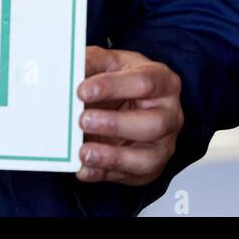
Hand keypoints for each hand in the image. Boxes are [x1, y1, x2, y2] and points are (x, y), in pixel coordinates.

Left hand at [74, 46, 182, 184]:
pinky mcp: (149, 168)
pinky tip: (83, 168)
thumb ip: (91, 62)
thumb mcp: (109, 62)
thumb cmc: (123, 80)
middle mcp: (169, 115)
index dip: (112, 87)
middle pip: (152, 124)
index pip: (143, 83)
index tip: (82, 90)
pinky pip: (130, 176)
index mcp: (162, 82)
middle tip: (83, 120)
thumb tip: (68, 69)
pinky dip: (104, 174)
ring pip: (147, 158)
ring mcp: (163, 145)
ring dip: (112, 157)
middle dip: (115, 124)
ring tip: (83, 151)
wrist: (131, 102)